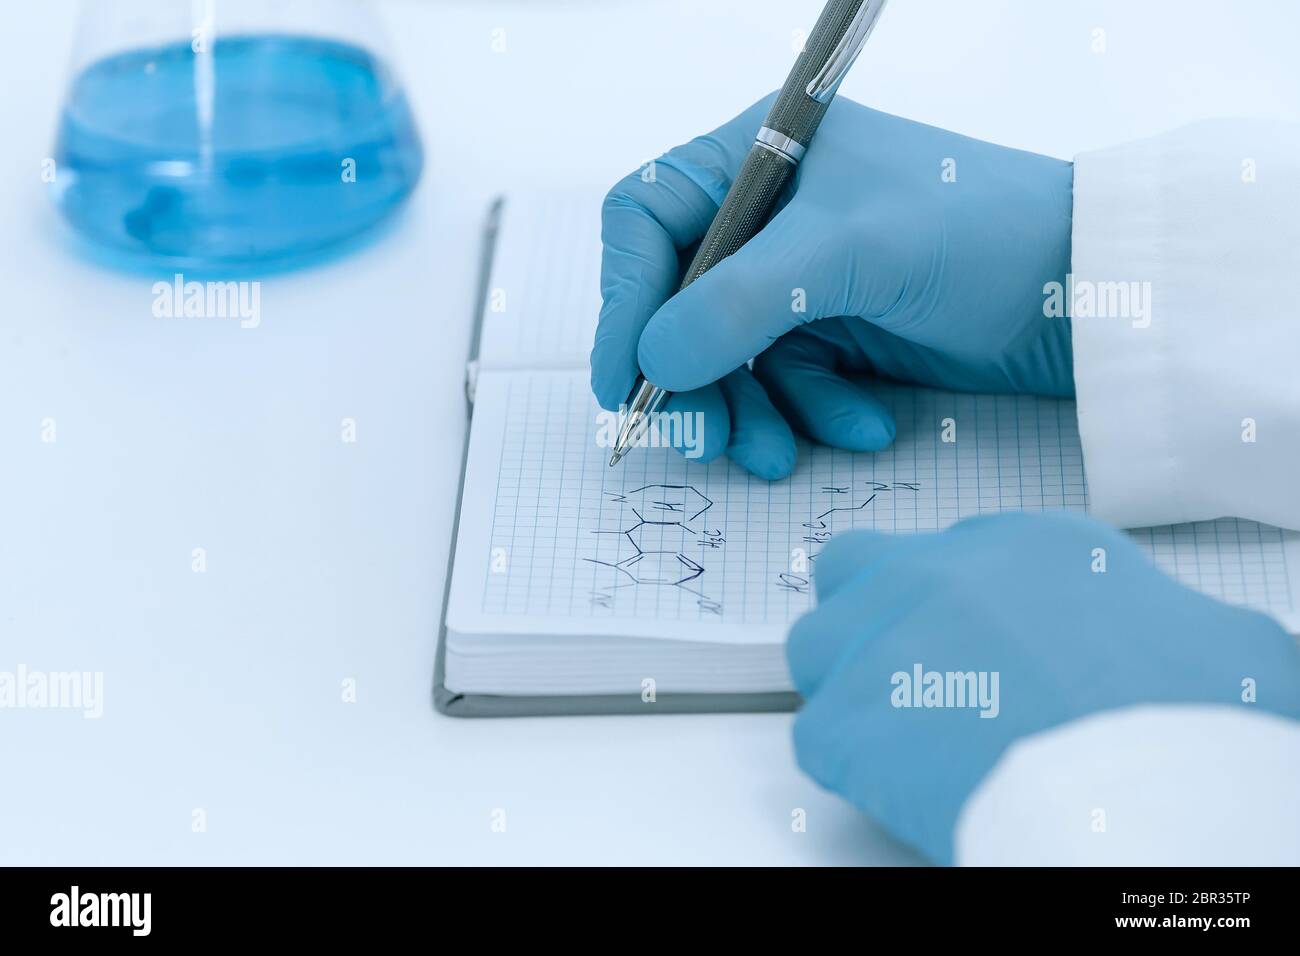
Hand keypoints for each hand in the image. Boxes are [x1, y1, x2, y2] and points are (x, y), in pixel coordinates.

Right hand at [592, 94, 1074, 478]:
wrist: (1083, 290)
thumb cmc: (977, 231)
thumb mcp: (850, 252)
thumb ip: (739, 302)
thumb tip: (651, 360)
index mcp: (758, 156)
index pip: (647, 220)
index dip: (622, 298)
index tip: (622, 378)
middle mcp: (768, 215)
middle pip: (678, 302)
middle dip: (689, 378)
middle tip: (700, 438)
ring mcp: (800, 278)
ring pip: (727, 358)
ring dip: (747, 412)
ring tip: (775, 454)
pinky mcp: (834, 332)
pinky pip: (787, 385)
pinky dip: (811, 414)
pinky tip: (861, 424)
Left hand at [788, 512, 1299, 863]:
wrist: (1144, 784)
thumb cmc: (1191, 719)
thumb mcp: (1222, 644)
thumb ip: (1181, 629)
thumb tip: (1204, 651)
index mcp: (1030, 548)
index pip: (957, 555)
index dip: (958, 606)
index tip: (977, 647)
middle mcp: (941, 575)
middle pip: (860, 569)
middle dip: (871, 615)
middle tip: (914, 677)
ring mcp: (882, 639)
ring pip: (818, 646)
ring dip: (846, 688)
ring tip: (904, 740)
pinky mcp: (847, 717)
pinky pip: (818, 735)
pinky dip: (849, 766)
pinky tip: (905, 788)